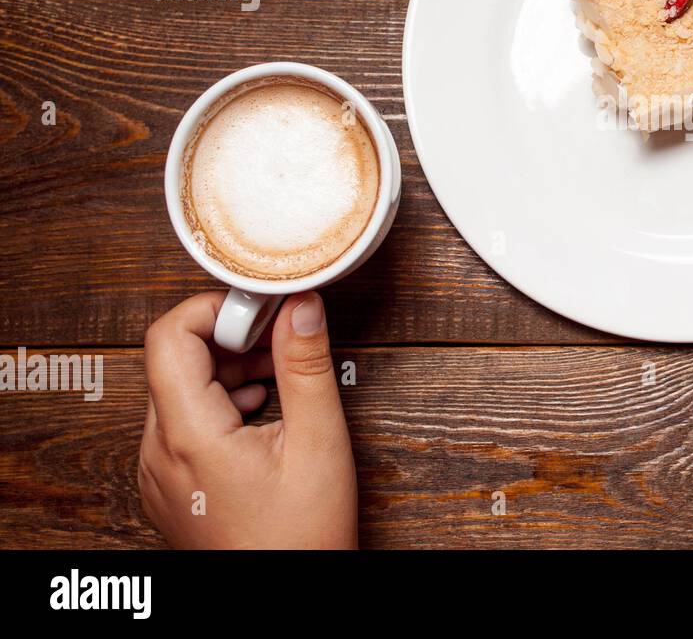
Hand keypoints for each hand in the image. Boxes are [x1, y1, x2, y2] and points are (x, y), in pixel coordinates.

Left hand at [138, 292, 356, 548]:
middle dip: (230, 339)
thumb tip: (302, 306)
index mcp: (189, 436)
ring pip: (178, 390)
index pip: (170, 335)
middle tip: (281, 341)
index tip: (263, 312)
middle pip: (175, 360)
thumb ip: (306, 365)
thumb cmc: (301, 538)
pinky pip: (180, 424)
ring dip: (226, 371)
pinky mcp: (168, 486)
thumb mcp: (318, 442)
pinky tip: (262, 412)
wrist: (280, 603)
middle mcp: (159, 452)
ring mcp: (158, 473)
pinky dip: (218, 403)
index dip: (216, 308)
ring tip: (279, 379)